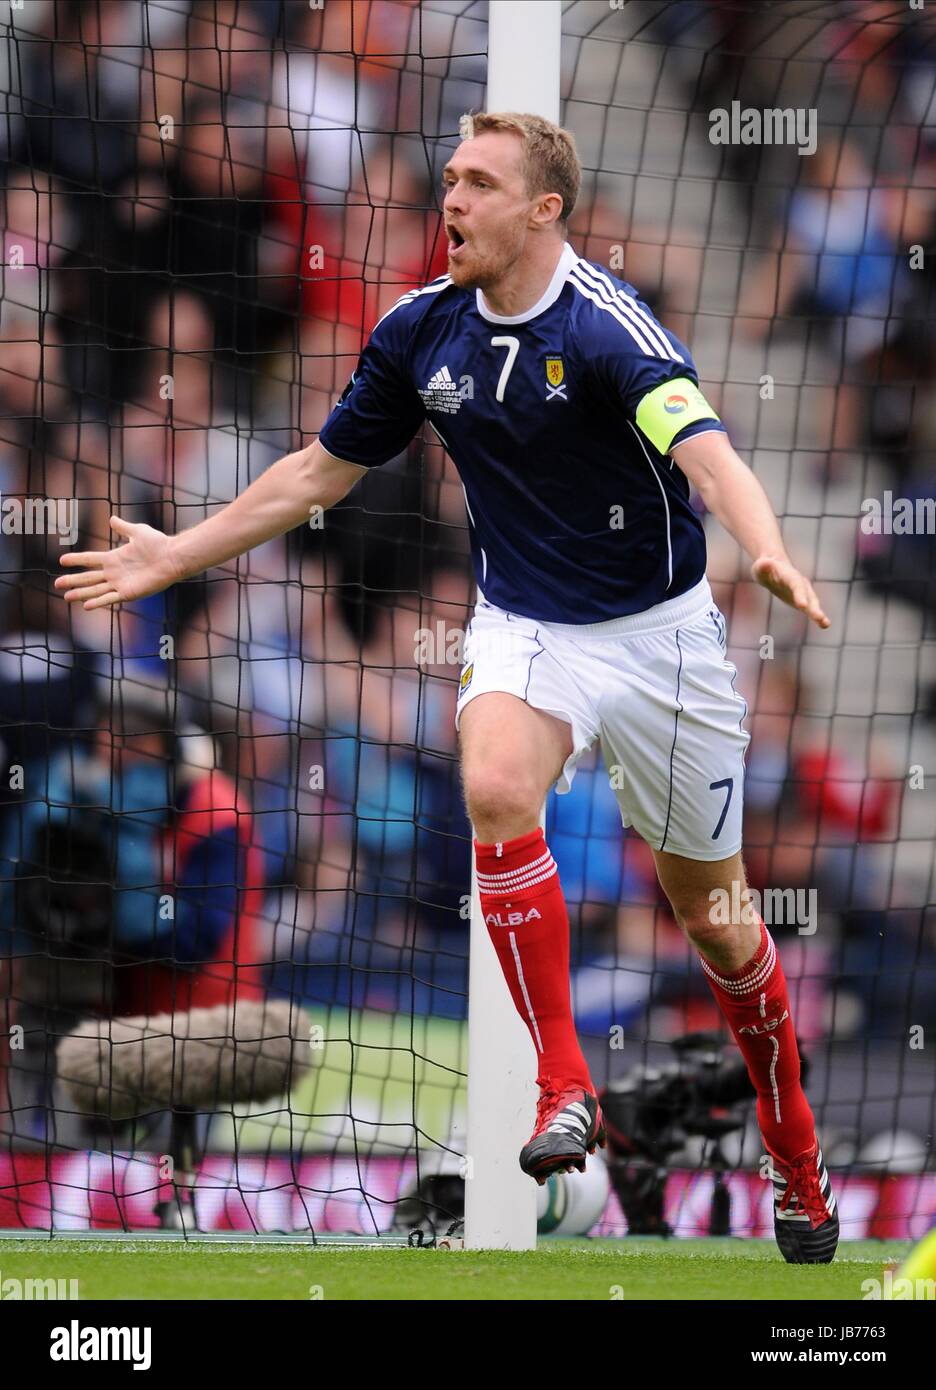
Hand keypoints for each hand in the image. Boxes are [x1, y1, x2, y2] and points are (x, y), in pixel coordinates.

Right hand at [55, 515, 181, 609]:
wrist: (172, 557)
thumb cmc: (158, 544)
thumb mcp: (137, 531)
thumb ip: (123, 527)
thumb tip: (112, 518)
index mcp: (114, 558)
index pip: (90, 559)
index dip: (77, 560)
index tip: (62, 560)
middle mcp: (115, 572)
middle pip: (88, 577)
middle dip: (73, 580)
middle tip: (57, 584)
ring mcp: (120, 584)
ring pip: (95, 590)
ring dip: (80, 593)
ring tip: (66, 597)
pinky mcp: (128, 593)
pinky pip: (109, 598)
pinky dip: (97, 601)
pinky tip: (85, 605)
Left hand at [751, 553, 829, 628]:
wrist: (772, 568)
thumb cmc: (764, 568)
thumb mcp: (760, 565)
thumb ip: (763, 565)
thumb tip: (764, 563)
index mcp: (790, 575)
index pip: (796, 585)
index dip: (800, 595)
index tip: (803, 606)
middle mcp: (800, 584)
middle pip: (808, 596)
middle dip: (814, 608)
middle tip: (820, 618)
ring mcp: (803, 592)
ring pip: (812, 604)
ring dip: (818, 614)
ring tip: (826, 624)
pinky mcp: (801, 601)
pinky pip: (810, 609)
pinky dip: (817, 617)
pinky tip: (825, 625)